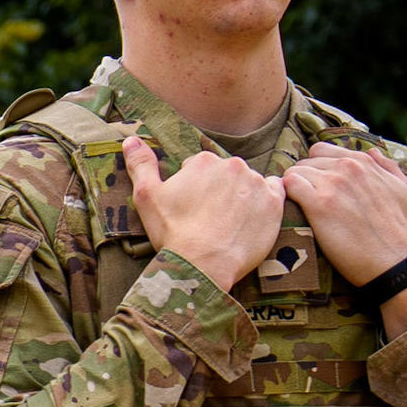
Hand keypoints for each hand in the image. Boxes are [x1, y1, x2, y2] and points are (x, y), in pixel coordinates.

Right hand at [122, 134, 281, 291]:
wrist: (204, 266)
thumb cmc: (173, 233)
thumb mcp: (146, 197)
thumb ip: (141, 164)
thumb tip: (131, 140)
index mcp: (203, 161)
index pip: (199, 168)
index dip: (192, 190)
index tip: (189, 209)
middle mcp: (234, 165)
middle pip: (226, 174)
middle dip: (218, 191)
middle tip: (208, 218)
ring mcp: (257, 184)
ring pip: (248, 183)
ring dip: (241, 197)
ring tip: (229, 223)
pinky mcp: (274, 203)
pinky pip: (275, 193)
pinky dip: (265, 202)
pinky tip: (252, 218)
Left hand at [283, 148, 406, 325]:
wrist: (397, 259)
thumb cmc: (403, 230)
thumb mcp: (406, 190)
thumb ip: (388, 167)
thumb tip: (372, 152)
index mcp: (363, 162)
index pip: (321, 151)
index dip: (314, 168)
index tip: (315, 187)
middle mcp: (347, 167)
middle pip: (305, 162)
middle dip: (303, 180)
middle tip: (306, 204)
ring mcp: (332, 184)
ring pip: (294, 173)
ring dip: (292, 191)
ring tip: (298, 211)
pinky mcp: (319, 204)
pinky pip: (288, 186)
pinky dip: (285, 198)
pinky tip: (292, 214)